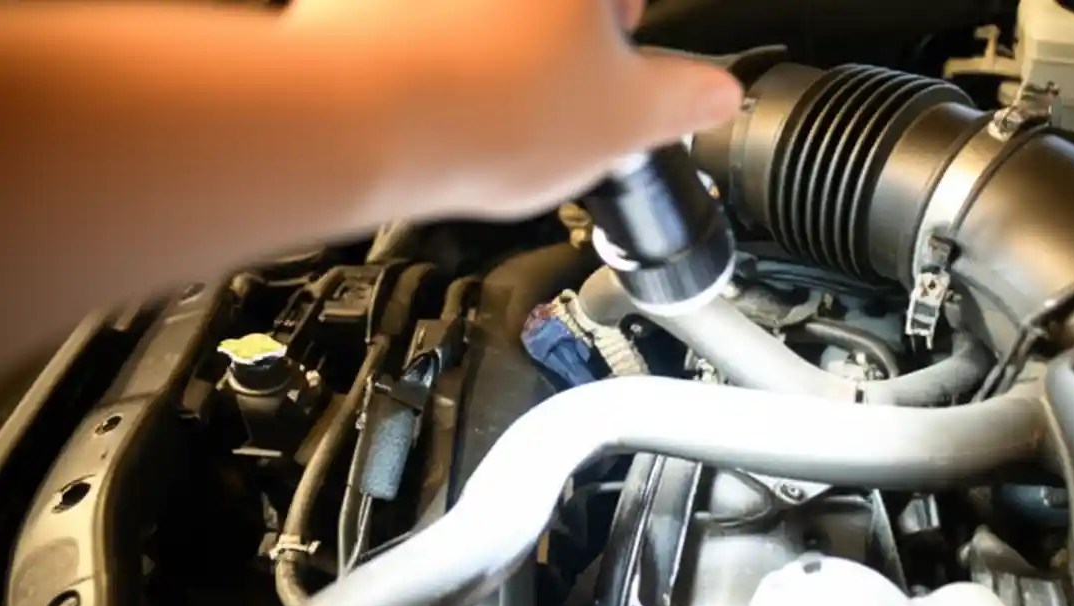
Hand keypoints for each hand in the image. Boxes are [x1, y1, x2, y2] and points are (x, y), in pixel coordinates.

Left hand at [286, 0, 742, 218]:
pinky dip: (432, 41)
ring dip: (491, 35)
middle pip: (549, 0)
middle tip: (550, 86)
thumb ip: (683, 100)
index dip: (621, 15)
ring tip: (488, 99)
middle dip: (555, 27)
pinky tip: (437, 93)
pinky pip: (418, 18)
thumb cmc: (485, 113)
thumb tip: (714, 95)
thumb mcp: (625, 122)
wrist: (358, 126)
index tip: (611, 51)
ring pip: (482, 12)